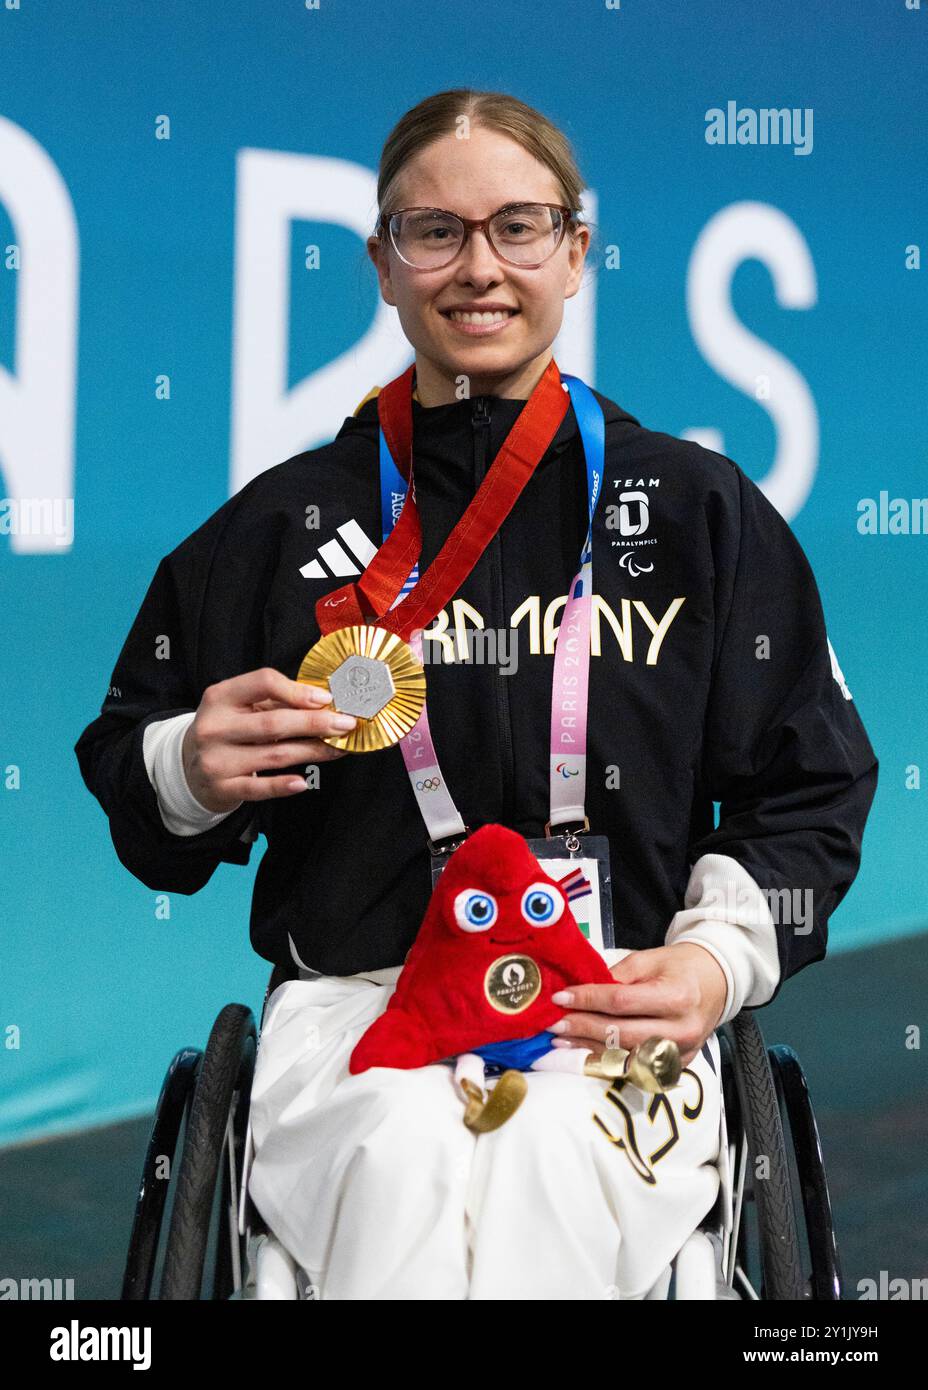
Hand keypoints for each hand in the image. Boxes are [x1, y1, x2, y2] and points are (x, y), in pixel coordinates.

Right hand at [181, 667, 356, 811]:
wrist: (187, 767)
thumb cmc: (225, 731)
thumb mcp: (238, 707)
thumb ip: (274, 701)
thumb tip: (322, 702)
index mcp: (220, 697)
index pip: (263, 682)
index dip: (298, 691)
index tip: (326, 700)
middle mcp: (215, 727)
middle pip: (274, 723)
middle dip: (316, 723)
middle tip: (345, 724)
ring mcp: (216, 759)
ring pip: (275, 755)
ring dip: (313, 751)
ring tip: (337, 748)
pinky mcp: (222, 788)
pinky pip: (259, 788)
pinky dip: (283, 785)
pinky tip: (304, 782)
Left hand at [549, 943, 727, 1067]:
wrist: (717, 983)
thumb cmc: (680, 967)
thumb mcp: (649, 959)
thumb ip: (617, 975)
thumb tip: (581, 990)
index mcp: (677, 997)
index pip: (622, 1002)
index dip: (588, 1000)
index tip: (561, 997)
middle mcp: (681, 1030)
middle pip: (622, 1034)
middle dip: (583, 1027)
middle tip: (555, 1022)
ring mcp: (681, 1053)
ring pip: (626, 1057)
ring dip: (590, 1048)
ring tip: (562, 1039)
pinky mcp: (677, 1066)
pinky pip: (636, 1067)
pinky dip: (609, 1061)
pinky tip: (586, 1052)